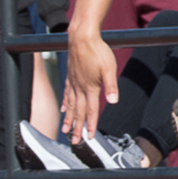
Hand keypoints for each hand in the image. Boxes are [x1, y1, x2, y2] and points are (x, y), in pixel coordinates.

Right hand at [61, 27, 118, 142]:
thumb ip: (111, 86)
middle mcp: (80, 88)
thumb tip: (113, 101)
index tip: (89, 137)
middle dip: (77, 128)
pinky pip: (67, 94)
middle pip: (79, 112)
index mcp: (90, 88)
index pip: (91, 110)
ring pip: (71, 105)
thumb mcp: (109, 68)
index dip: (91, 125)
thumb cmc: (98, 51)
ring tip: (65, 130)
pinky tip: (64, 109)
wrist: (82, 37)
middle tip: (74, 141)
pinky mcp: (70, 76)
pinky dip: (65, 103)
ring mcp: (73, 83)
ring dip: (69, 119)